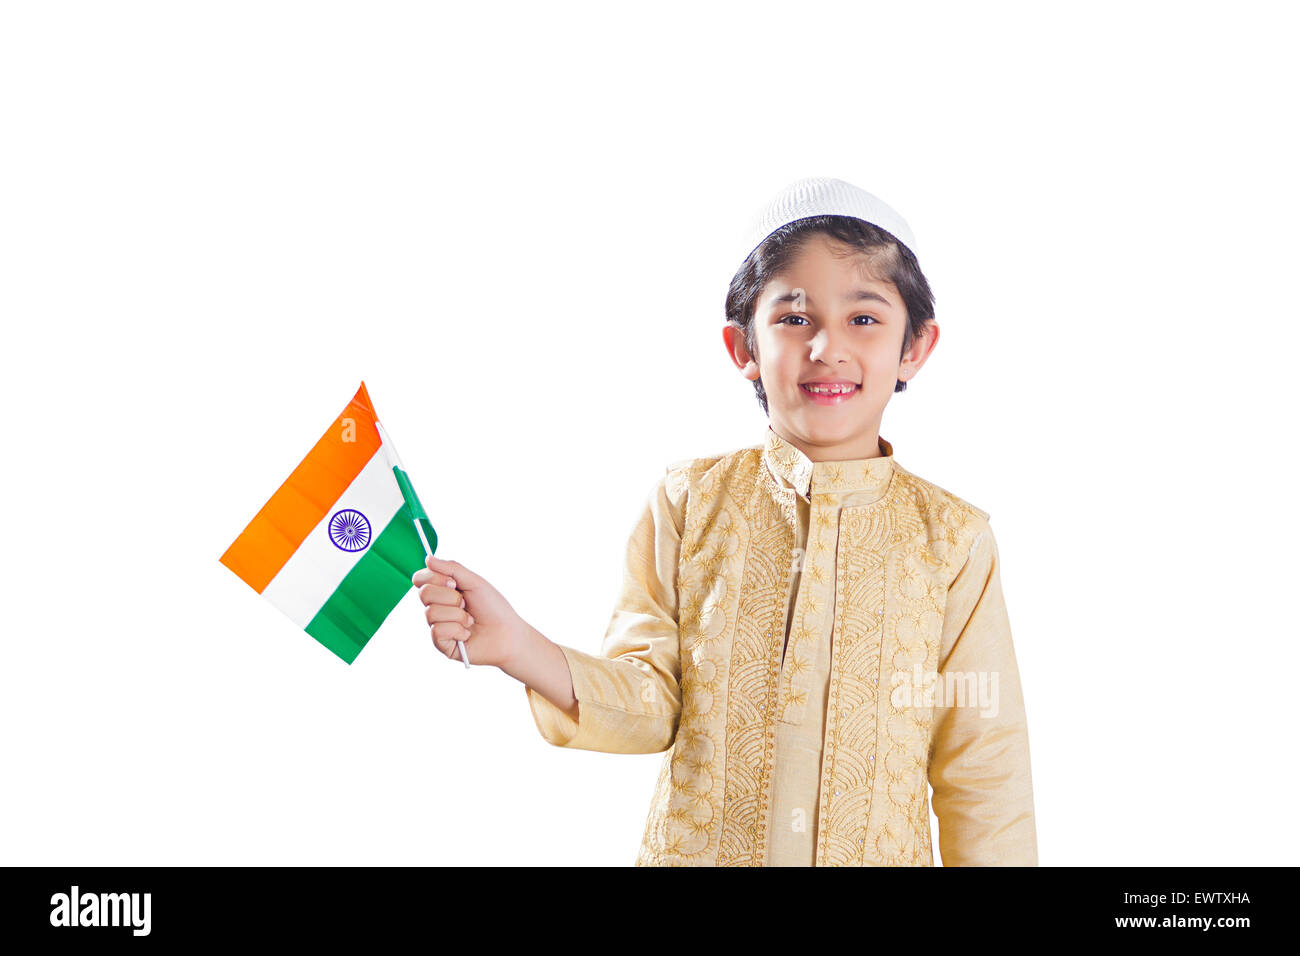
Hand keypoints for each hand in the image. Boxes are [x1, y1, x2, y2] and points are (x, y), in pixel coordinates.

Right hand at [411, 555, 528, 669]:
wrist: (508, 634)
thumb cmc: (494, 608)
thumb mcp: (474, 582)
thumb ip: (452, 569)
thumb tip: (428, 558)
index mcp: (443, 591)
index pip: (420, 579)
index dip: (433, 578)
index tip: (454, 582)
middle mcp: (437, 607)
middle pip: (424, 594)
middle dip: (450, 597)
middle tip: (466, 603)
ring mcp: (438, 626)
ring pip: (431, 613)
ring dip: (457, 615)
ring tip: (470, 620)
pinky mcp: (441, 644)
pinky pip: (438, 631)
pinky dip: (457, 630)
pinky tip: (467, 634)